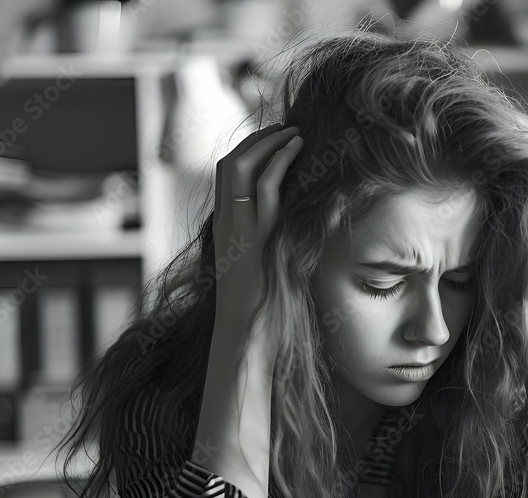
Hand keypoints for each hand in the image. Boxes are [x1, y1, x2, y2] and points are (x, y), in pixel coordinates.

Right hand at [212, 122, 303, 359]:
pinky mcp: (256, 236)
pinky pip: (264, 187)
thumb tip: (303, 234)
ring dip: (267, 143)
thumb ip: (276, 248)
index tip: (272, 141)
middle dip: (255, 140)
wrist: (247, 338)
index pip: (225, 177)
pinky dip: (280, 160)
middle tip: (283, 128)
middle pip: (227, 164)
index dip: (246, 152)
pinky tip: (298, 147)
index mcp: (225, 231)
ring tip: (294, 132)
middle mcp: (225, 224)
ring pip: (239, 167)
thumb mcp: (268, 271)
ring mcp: (236, 228)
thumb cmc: (260, 313)